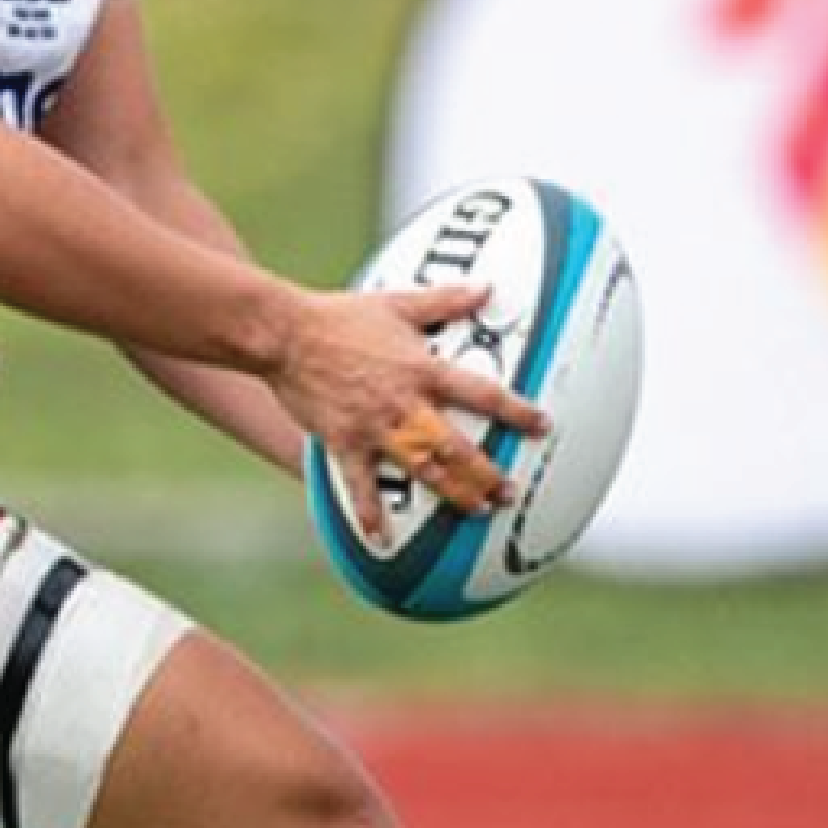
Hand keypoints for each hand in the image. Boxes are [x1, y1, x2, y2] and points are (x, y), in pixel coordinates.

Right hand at [277, 281, 550, 551]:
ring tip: (475, 509)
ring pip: (423, 469)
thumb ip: (446, 301)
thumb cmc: (340, 317)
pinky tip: (382, 539)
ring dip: (452, 493)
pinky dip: (371, 514)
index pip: (482, 394)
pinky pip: (361, 486)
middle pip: (458, 448)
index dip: (516, 412)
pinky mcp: (345, 442)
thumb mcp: (398, 303)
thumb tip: (486, 288)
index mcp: (423, 370)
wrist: (285, 335)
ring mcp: (375, 427)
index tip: (541, 425)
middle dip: (488, 472)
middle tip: (510, 491)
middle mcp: (406, 404)